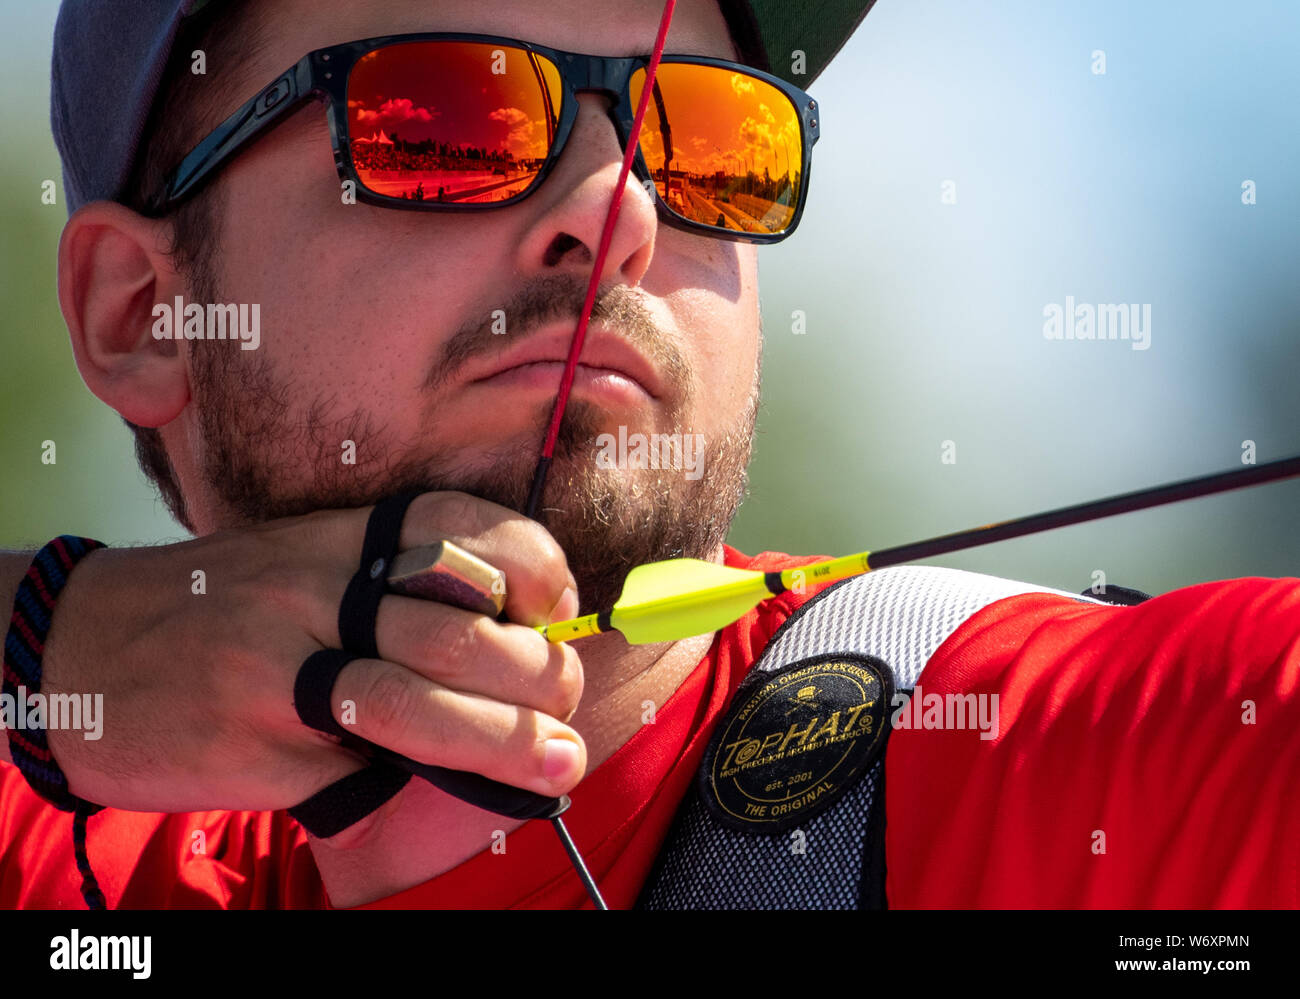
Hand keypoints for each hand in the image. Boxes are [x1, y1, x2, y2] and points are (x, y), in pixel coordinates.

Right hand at [37, 492, 586, 814]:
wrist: (77, 647)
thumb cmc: (215, 610)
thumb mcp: (299, 566)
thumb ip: (387, 595)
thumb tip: (503, 652)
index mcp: (334, 539)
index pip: (458, 527)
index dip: (532, 566)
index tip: (558, 610)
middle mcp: (311, 587)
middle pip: (456, 626)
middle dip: (538, 674)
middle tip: (566, 704)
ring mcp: (276, 660)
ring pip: (417, 701)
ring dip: (505, 740)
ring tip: (557, 760)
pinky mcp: (248, 736)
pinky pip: (352, 766)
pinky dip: (403, 779)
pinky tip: (438, 783)